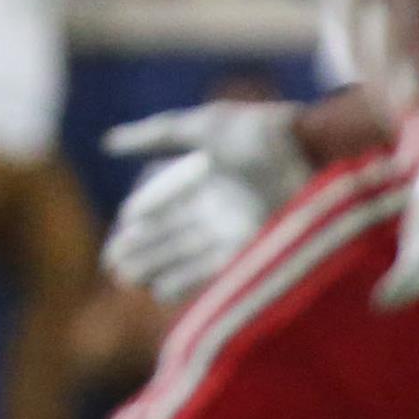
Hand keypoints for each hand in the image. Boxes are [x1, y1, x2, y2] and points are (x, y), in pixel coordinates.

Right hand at [102, 100, 311, 303]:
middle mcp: (221, 203)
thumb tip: (108, 143)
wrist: (311, 151)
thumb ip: (155, 136)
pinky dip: (182, 282)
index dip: (143, 213)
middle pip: (172, 230)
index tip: (120, 229)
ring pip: (184, 253)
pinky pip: (209, 271)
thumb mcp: (201, 127)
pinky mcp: (250, 250)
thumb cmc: (258, 133)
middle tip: (111, 264)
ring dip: (154, 266)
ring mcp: (235, 228)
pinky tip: (158, 292)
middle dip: (141, 248)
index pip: (167, 198)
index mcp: (209, 171)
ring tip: (124, 279)